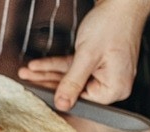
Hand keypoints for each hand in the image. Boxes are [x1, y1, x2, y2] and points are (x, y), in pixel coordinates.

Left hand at [17, 0, 149, 110]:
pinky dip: (57, 65)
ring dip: (48, 72)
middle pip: (74, 89)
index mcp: (115, 87)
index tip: (37, 93)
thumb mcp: (87, 56)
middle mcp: (112, 83)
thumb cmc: (112, 24)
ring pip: (71, 77)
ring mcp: (105, 72)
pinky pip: (74, 67)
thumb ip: (73, 82)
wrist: (121, 2)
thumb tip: (62, 104)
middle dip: (47, 81)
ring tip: (28, 71)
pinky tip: (39, 64)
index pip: (82, 100)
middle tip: (27, 79)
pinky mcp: (97, 62)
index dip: (58, 96)